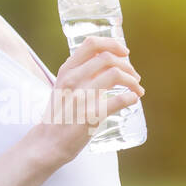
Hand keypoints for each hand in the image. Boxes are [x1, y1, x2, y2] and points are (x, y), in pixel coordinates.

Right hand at [31, 35, 143, 167]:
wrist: (49, 142)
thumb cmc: (60, 114)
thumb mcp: (64, 86)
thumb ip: (81, 73)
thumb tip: (109, 64)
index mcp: (67, 70)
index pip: (92, 44)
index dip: (113, 44)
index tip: (125, 53)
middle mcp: (73, 79)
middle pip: (108, 58)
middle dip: (128, 66)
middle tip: (135, 77)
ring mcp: (81, 97)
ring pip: (116, 75)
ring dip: (132, 80)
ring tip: (137, 89)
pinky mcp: (91, 115)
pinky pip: (118, 100)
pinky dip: (130, 97)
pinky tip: (134, 99)